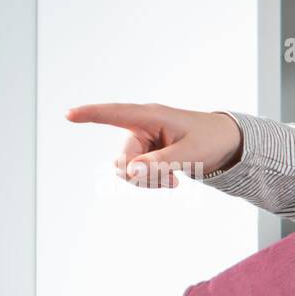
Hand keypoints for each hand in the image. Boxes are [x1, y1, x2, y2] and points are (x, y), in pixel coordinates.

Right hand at [66, 102, 242, 187]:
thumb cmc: (211, 140)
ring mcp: (144, 141)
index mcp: (151, 116)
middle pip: (123, 158)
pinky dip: (152, 182)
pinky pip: (138, 174)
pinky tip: (172, 181)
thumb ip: (160, 163)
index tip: (68, 115)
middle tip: (169, 180)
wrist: (226, 144)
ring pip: (128, 170)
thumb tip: (130, 171)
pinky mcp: (148, 153)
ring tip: (173, 180)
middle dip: (140, 175)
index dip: (90, 114)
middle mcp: (142, 126)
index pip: (115, 114)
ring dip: (147, 181)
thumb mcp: (190, 153)